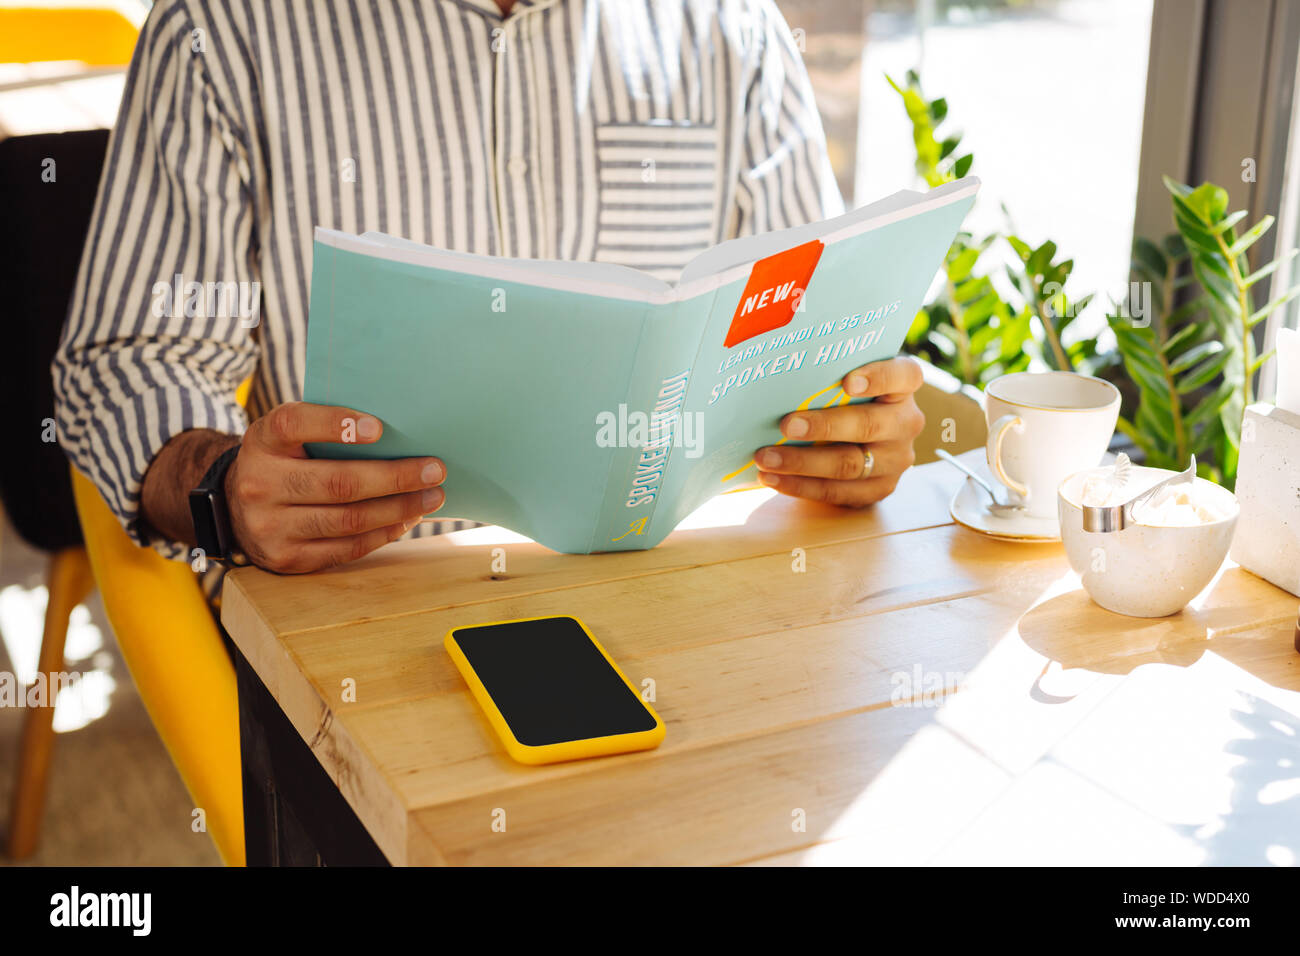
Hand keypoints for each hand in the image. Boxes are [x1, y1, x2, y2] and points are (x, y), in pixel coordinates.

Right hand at [226, 402, 445, 572]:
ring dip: (398, 509)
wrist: (236, 507)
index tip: (380, 428)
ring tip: (431, 497)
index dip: (336, 424)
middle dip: (395, 477)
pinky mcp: (287, 558)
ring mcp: (270, 526)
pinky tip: (406, 519)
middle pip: (338, 482)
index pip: (294, 424)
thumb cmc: (283, 460)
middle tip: (435, 470)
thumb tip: (399, 434)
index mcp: (263, 441)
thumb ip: (327, 428)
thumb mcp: (289, 435)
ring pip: (348, 520)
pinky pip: (346, 548)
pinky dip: (383, 533)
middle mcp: (260, 484)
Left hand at [753, 357, 924, 506]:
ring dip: (802, 462)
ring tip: (765, 458)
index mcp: (903, 386)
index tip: (848, 382)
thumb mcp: (841, 378)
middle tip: (786, 425)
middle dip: (825, 426)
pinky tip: (772, 478)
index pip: (903, 376)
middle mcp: (906, 422)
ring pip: (850, 464)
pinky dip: (801, 486)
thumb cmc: (838, 395)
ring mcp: (896, 459)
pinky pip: (838, 491)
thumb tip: (776, 377)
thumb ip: (825, 375)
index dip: (878, 378)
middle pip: (869, 425)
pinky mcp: (879, 488)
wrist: (852, 434)